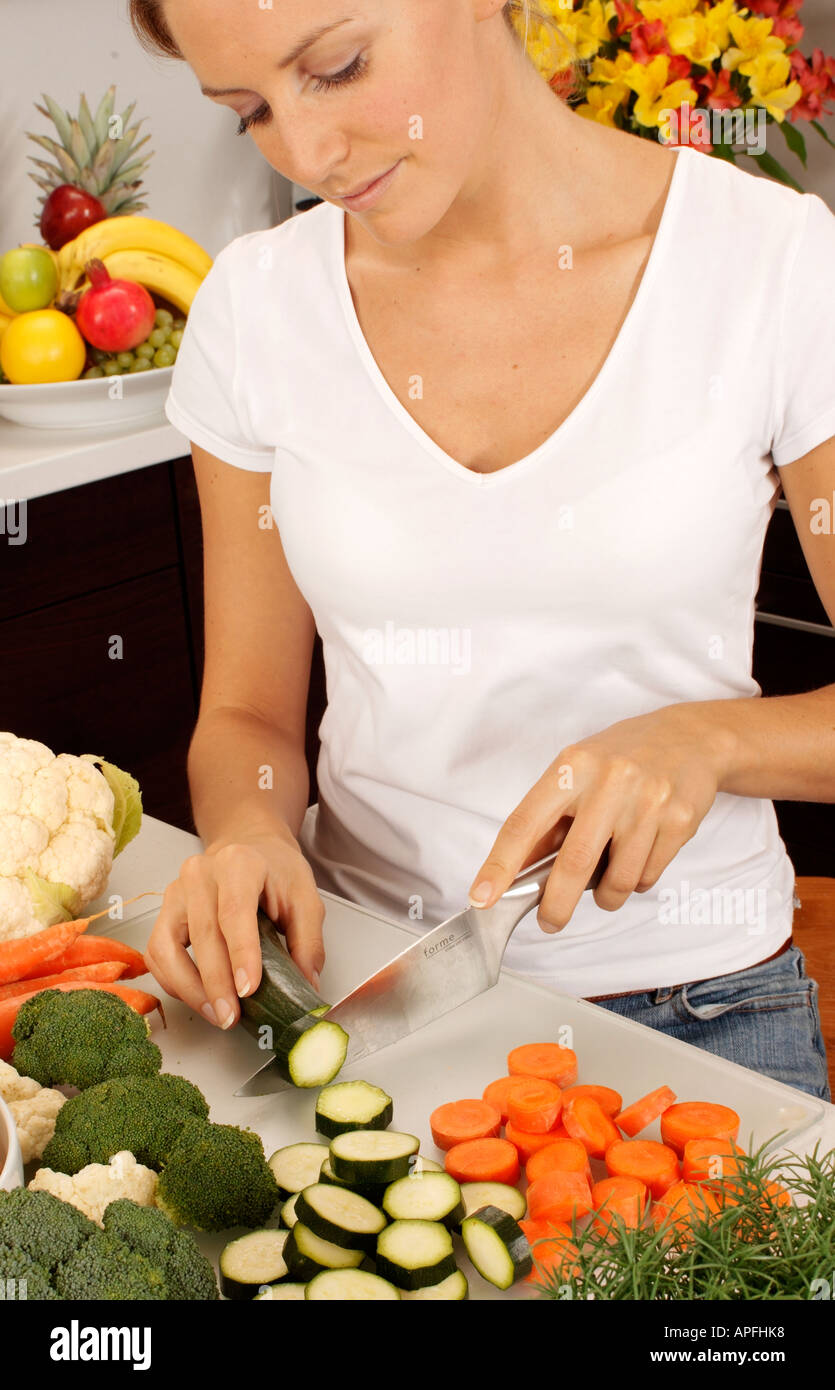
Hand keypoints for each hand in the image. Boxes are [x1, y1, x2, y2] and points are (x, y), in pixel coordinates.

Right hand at [144, 830, 325, 1028]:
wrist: (248, 846)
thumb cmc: (275, 870)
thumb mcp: (305, 897)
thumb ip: (308, 942)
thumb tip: (307, 988)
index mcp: (239, 863)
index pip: (234, 912)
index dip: (240, 954)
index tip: (248, 990)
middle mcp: (200, 873)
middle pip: (202, 934)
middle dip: (216, 983)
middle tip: (232, 1017)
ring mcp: (175, 892)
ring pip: (168, 947)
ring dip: (189, 988)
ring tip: (217, 1014)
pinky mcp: (163, 912)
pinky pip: (157, 953)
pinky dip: (174, 982)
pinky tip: (198, 998)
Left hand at [467, 703, 732, 931]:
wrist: (692, 738)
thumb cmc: (623, 756)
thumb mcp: (578, 771)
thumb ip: (549, 818)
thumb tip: (516, 870)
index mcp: (573, 767)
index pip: (525, 824)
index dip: (499, 866)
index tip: (482, 897)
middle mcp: (610, 782)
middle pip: (573, 864)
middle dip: (556, 906)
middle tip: (549, 922)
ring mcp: (648, 802)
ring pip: (617, 881)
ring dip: (606, 896)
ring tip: (605, 883)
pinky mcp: (679, 821)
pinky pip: (647, 876)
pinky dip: (636, 881)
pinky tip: (637, 857)